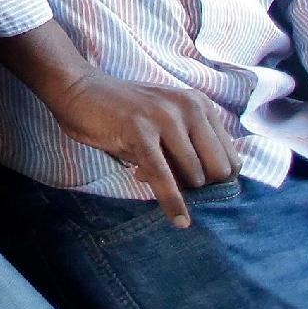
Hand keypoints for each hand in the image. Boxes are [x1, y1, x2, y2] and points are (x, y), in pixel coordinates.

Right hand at [45, 68, 238, 224]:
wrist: (76, 88)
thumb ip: (187, 149)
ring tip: (142, 171)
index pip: (231, 160)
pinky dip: (171, 202)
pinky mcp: (140, 130)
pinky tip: (178, 220)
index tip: (189, 182)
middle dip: (198, 187)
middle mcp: (189, 107)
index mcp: (200, 105)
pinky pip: (164, 176)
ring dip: (175, 188)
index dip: (214, 180)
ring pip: (194, 176)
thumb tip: (208, 192)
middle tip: (170, 181)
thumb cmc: (121, 113)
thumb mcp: (164, 124)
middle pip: (219, 171)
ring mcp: (165, 117)